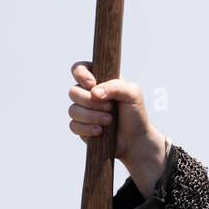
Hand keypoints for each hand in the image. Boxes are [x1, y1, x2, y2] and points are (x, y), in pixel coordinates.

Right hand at [68, 60, 167, 195]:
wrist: (136, 139)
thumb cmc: (135, 114)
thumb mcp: (132, 93)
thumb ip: (115, 86)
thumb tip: (94, 92)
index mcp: (100, 81)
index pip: (80, 69)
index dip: (81, 74)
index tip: (92, 84)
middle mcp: (88, 94)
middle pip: (73, 91)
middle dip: (91, 102)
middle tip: (111, 108)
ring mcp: (83, 111)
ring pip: (72, 110)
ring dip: (92, 116)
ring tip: (109, 121)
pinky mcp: (80, 127)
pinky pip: (73, 125)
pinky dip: (87, 128)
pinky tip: (99, 131)